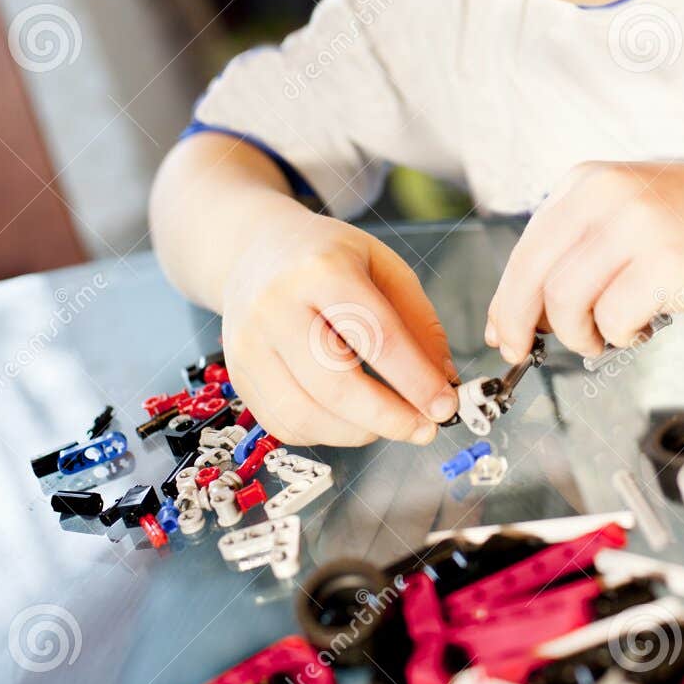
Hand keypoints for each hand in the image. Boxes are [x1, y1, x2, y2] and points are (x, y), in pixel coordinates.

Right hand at [221, 201, 458, 446]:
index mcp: (321, 269)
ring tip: (390, 423)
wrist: (254, 250)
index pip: (376, 336)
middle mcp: (276, 306)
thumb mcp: (384, 267)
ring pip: (306, 414)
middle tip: (425, 430)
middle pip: (336, 384)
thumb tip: (443, 384)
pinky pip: (285, 424)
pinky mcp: (237, 375)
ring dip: (359, 433)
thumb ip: (419, 323)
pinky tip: (351, 419)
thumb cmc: (329, 258)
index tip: (446, 407)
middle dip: (389, 418)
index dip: (416, 381)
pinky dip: (327, 433)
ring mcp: (248, 344)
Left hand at [485, 160, 683, 360]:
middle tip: (523, 351)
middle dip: (520, 323)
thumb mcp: (628, 216)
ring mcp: (638, 227)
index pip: (527, 248)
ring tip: (607, 336)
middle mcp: (607, 196)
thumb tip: (522, 313)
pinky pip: (614, 318)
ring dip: (580, 334)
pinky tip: (643, 326)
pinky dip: (621, 335)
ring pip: (566, 301)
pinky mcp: (667, 263)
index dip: (506, 299)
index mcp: (589, 183)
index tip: (503, 330)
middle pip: (533, 275)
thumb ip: (578, 252)